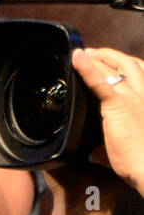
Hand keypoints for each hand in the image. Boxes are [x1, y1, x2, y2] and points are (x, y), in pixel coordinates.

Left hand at [69, 47, 143, 194]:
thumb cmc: (141, 161)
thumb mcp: (128, 146)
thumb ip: (111, 145)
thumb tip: (96, 153)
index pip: (140, 74)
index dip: (124, 66)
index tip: (110, 64)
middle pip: (131, 64)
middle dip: (111, 56)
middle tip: (93, 53)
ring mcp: (135, 97)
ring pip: (117, 67)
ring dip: (99, 57)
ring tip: (84, 54)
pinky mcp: (120, 104)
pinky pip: (100, 81)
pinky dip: (88, 67)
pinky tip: (77, 59)